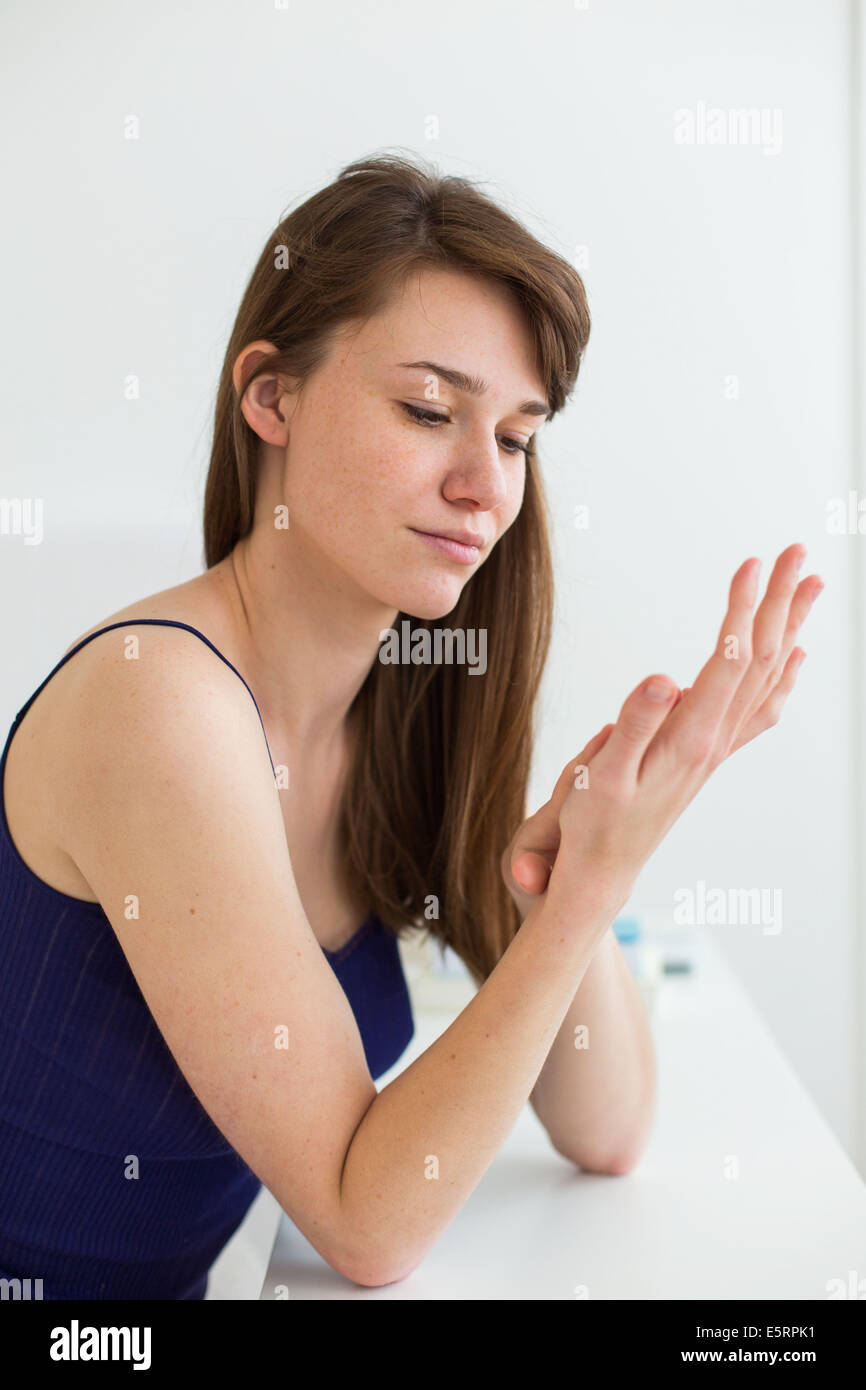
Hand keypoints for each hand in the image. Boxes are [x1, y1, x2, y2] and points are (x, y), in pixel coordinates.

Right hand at [501, 544, 822, 909]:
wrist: (603, 871)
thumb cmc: (594, 825)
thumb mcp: (600, 778)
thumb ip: (632, 725)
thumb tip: (664, 680)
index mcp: (689, 739)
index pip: (728, 662)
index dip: (742, 609)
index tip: (751, 563)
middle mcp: (713, 740)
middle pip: (760, 660)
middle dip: (779, 601)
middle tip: (796, 551)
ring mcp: (716, 748)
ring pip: (766, 677)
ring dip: (790, 627)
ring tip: (808, 585)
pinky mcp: (707, 754)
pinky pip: (760, 708)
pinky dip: (782, 676)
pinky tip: (794, 656)